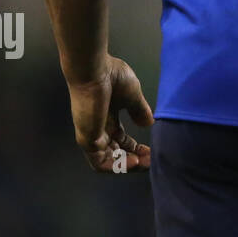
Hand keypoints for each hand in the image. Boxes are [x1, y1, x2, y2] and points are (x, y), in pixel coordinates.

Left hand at [66, 54, 153, 173]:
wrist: (94, 70)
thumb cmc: (111, 76)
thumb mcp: (132, 95)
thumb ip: (139, 110)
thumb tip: (148, 123)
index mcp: (108, 117)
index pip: (121, 140)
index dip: (136, 148)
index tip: (151, 150)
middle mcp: (98, 128)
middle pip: (115, 152)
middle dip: (133, 159)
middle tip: (150, 162)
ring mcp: (91, 135)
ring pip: (107, 160)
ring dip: (126, 166)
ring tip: (143, 164)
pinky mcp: (87, 139)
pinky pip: (99, 161)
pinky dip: (116, 166)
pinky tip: (133, 162)